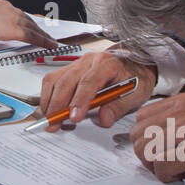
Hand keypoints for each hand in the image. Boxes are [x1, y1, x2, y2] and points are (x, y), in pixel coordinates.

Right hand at [0, 0, 58, 46]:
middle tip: (45, 33)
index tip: (27, 23)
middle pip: (27, 18)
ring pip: (34, 27)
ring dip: (43, 34)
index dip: (22, 19)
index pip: (14, 12)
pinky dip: (44, 41)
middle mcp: (6, 7)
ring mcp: (12, 17)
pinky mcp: (15, 29)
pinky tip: (51, 45)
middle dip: (37, 26)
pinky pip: (34, 36)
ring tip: (51, 41)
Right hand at [37, 51, 155, 131]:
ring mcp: (77, 63)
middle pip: (67, 81)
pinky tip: (51, 110)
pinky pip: (53, 80)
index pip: (89, 82)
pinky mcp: (69, 69)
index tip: (74, 118)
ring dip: (50, 101)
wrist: (135, 63)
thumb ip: (119, 107)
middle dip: (58, 105)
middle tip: (55, 124)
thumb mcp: (136, 94)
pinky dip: (48, 96)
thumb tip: (103, 120)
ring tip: (51, 120)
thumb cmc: (135, 78)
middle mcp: (89, 60)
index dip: (79, 101)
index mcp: (107, 63)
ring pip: (55, 79)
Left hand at [129, 92, 184, 184]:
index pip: (142, 116)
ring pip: (145, 150)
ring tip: (170, 169)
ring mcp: (184, 131)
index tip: (156, 148)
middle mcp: (180, 112)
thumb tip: (158, 135)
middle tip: (161, 163)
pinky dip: (165, 175)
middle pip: (139, 134)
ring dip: (153, 165)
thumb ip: (180, 119)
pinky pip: (160, 167)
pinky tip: (179, 175)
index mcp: (182, 102)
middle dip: (145, 152)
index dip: (145, 136)